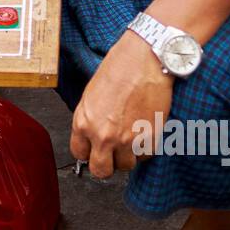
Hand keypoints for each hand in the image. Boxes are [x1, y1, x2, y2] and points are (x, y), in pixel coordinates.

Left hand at [70, 32, 173, 178]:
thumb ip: (90, 119)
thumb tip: (92, 135)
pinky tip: (144, 130)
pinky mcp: (149, 138)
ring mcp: (127, 139)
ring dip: (129, 155)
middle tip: (113, 153)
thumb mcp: (92, 95)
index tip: (95, 149)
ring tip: (131, 138)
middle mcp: (103, 135)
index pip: (80, 154)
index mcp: (84, 122)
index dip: (89, 152)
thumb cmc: (119, 68)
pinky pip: (145, 155)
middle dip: (106, 164)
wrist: (145, 59)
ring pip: (126, 166)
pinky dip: (145, 148)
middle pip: (101, 170)